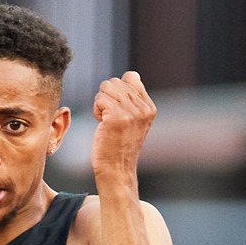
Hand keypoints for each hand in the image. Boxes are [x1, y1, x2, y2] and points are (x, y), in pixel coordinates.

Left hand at [91, 71, 156, 185]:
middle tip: (110, 119)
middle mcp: (143, 108)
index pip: (131, 77)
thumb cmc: (119, 146)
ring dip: (101, 103)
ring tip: (106, 121)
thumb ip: (134, 99)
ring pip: (106, 87)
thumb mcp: (134, 120)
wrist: (116, 170)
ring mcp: (131, 111)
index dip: (118, 91)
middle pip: (115, 81)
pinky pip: (99, 98)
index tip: (118, 111)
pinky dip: (96, 110)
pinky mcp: (117, 116)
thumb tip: (132, 74)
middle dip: (107, 98)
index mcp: (150, 107)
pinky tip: (102, 125)